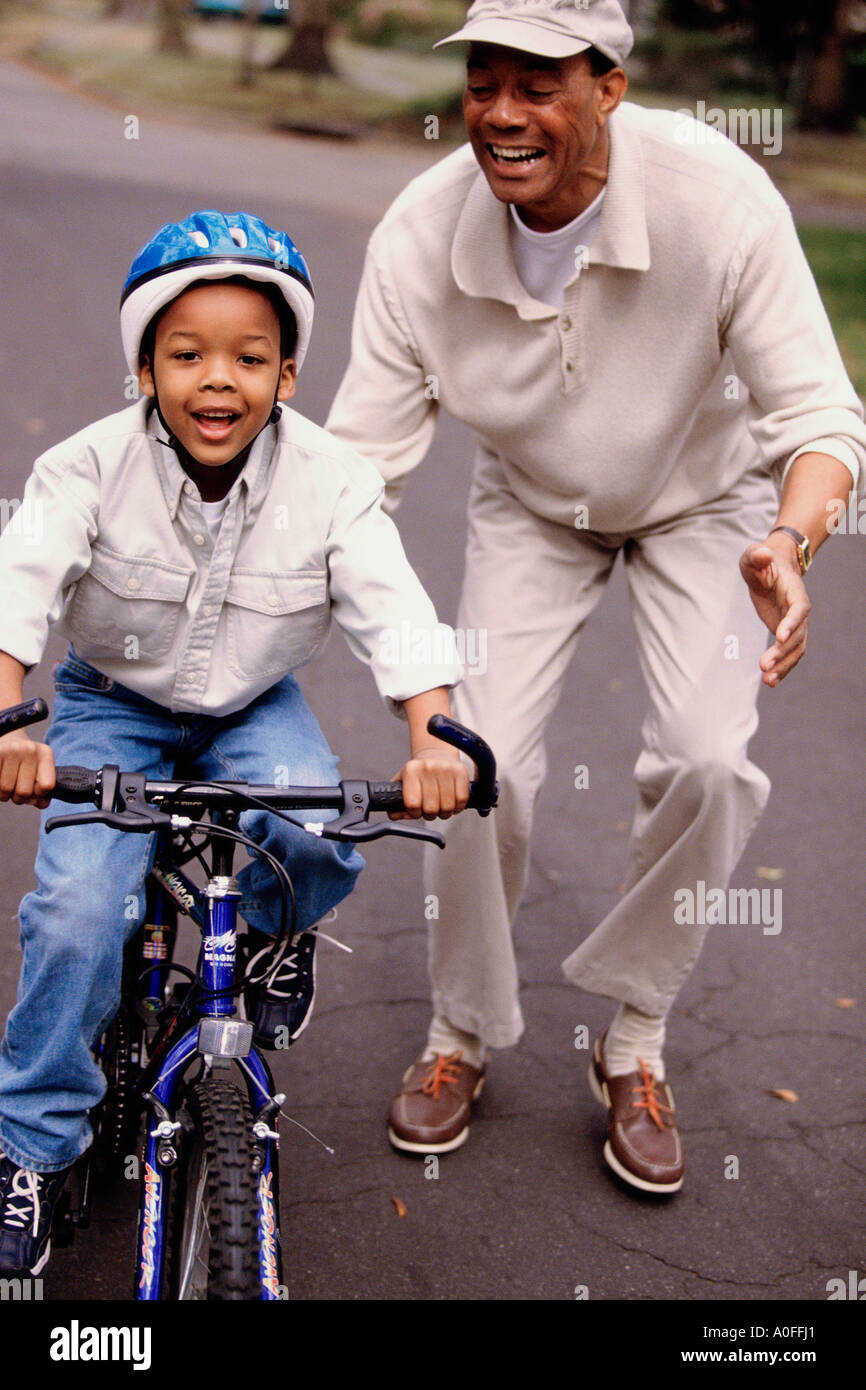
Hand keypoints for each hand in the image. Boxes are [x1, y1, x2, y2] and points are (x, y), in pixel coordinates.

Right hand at [0, 731, 55, 807]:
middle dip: (18, 797)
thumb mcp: (37, 770)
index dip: (38, 795)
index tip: (33, 791)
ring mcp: (12, 750)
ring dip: (4, 794)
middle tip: (15, 788)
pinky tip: (0, 778)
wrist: (5, 739)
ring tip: (5, 782)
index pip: (47, 786)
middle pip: (24, 792)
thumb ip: (42, 790)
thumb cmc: (22, 761)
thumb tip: (42, 804)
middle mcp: (30, 749)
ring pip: (6, 790)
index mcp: (45, 754)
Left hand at [389, 746, 469, 820]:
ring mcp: (446, 768)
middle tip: (429, 809)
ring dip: (444, 813)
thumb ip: (395, 802)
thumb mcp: (402, 784)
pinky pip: (461, 800)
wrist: (437, 754)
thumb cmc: (419, 774)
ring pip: (447, 807)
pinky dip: (457, 807)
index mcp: (411, 770)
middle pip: (431, 808)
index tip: (416, 810)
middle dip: (430, 815)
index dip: (414, 813)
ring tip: (440, 806)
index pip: (412, 804)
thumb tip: (394, 815)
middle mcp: (428, 767)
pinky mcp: (461, 772)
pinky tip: (452, 802)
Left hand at [739, 536, 810, 686]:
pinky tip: (770, 682)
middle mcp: (800, 611)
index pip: (798, 609)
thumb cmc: (761, 561)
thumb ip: (757, 555)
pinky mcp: (786, 634)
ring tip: (768, 680)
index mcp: (795, 591)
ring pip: (796, 649)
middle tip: (764, 666)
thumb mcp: (753, 556)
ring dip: (784, 666)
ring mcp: (794, 624)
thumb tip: (762, 554)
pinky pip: (788, 654)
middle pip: (798, 635)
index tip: (779, 637)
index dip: (791, 623)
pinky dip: (782, 668)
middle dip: (782, 652)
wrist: (770, 569)